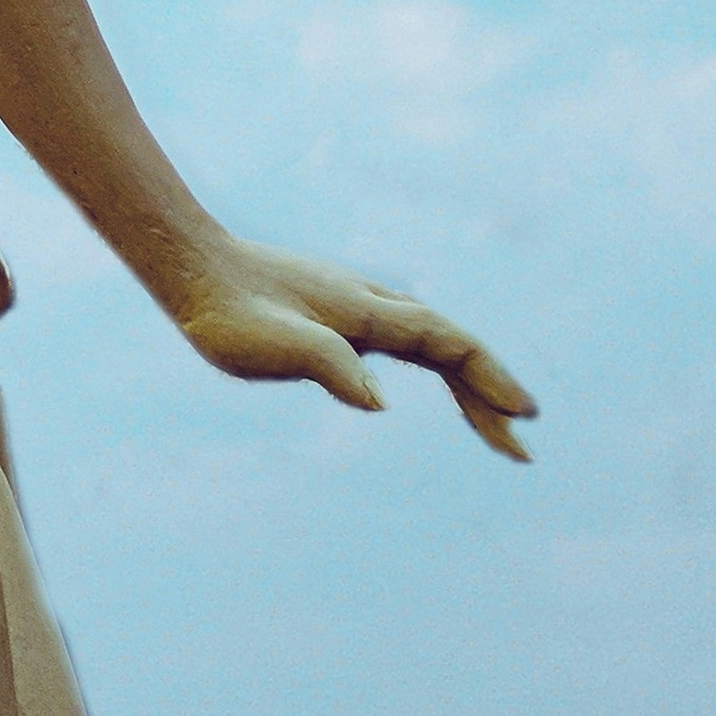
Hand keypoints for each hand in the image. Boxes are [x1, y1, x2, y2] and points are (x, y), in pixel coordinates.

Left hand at [172, 234, 537, 460]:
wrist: (190, 267)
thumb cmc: (228, 312)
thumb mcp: (274, 346)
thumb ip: (328, 366)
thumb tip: (377, 401)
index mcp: (366, 311)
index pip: (448, 343)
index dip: (490, 379)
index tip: (525, 416)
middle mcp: (371, 303)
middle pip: (450, 346)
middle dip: (490, 393)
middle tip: (522, 447)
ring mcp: (356, 306)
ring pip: (431, 343)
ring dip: (468, 384)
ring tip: (496, 428)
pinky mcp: (337, 314)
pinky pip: (404, 341)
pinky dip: (434, 367)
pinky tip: (435, 388)